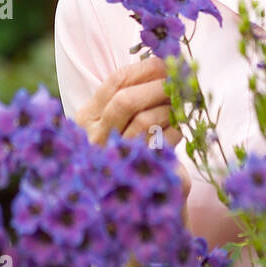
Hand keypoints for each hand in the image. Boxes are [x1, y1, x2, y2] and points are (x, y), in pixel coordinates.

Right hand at [75, 56, 190, 199]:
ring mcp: (112, 158)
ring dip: (169, 110)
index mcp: (87, 119)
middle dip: (158, 88)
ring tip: (178, 110)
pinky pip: (161, 143)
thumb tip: (163, 63)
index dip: (144, 70)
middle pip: (126, 101)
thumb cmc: (130, 152)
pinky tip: (177, 132)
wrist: (137, 203)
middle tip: (178, 85)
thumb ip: (133, 95)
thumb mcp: (120, 122)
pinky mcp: (137, 175)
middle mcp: (95, 139)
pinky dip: (174, 132)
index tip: (165, 65)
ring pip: (144, 121)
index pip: (114, 83)